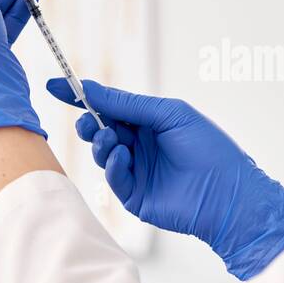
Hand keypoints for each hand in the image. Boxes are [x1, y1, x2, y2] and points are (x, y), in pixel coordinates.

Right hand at [47, 79, 283, 279]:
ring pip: (102, 153)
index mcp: (150, 122)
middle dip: (89, 122)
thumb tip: (90, 89)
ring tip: (112, 139)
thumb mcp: (169, 114)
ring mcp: (136, 172)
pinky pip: (113, 178)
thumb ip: (128, 104)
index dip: (83, 96)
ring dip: (101, 142)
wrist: (228, 193)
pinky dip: (113, 165)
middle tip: (88, 121)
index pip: (110, 107)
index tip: (55, 85)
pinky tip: (124, 157)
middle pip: (100, 129)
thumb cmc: (209, 148)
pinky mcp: (135, 197)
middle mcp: (140, 146)